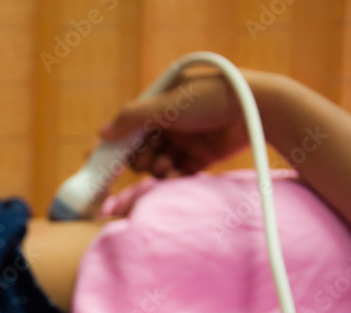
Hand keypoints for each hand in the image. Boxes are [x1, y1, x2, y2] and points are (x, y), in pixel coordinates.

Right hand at [99, 68, 270, 177]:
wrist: (258, 107)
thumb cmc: (211, 97)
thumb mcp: (166, 104)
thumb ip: (131, 119)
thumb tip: (101, 133)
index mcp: (159, 104)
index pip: (126, 126)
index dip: (109, 144)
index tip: (93, 161)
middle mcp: (169, 122)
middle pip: (140, 149)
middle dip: (138, 159)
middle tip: (143, 162)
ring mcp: (185, 141)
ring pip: (156, 163)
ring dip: (155, 169)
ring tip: (164, 167)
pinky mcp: (200, 158)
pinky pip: (177, 173)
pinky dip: (171, 177)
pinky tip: (174, 175)